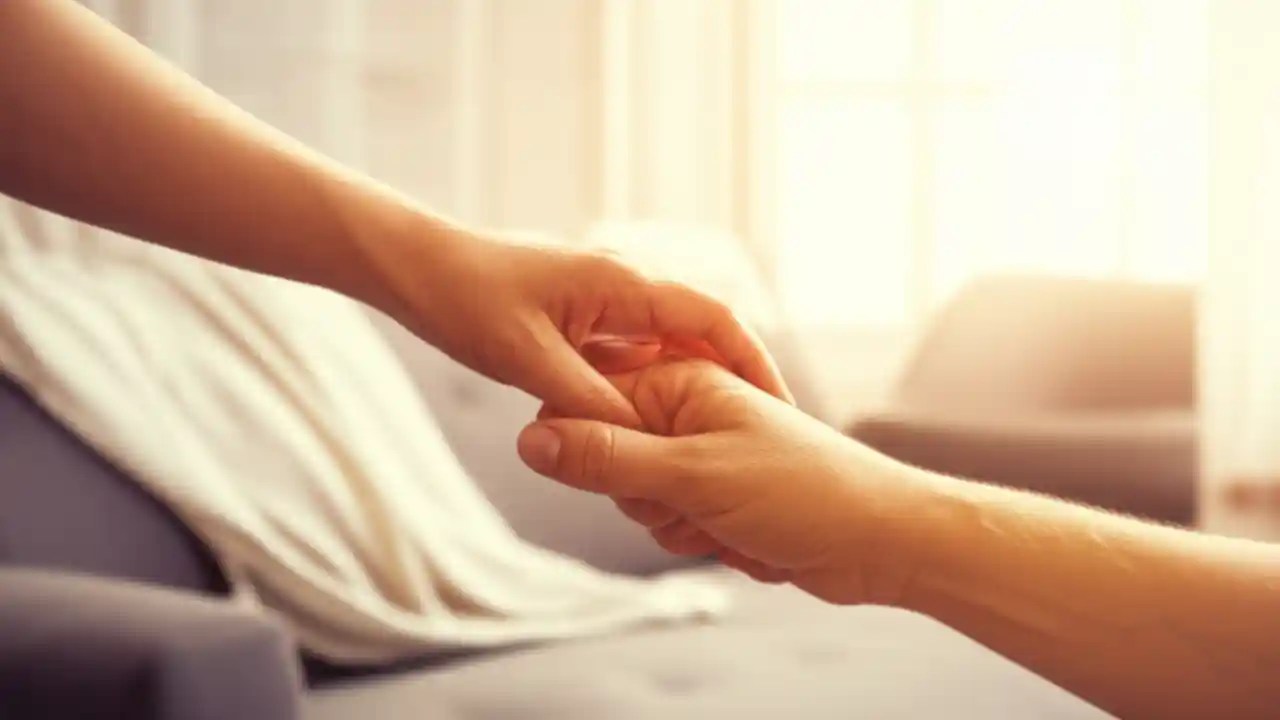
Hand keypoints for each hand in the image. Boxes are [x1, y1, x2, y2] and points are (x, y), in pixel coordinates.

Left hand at [382, 230, 790, 426]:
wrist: (414, 266)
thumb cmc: (465, 301)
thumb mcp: (529, 360)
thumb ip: (589, 402)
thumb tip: (641, 443)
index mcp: (624, 284)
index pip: (715, 319)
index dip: (753, 364)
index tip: (778, 408)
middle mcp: (624, 285)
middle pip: (699, 334)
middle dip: (731, 381)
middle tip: (756, 435)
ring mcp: (602, 300)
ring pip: (665, 347)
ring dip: (690, 387)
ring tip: (715, 439)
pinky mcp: (580, 316)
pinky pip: (631, 353)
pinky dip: (649, 386)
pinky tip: (650, 426)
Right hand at [516, 359, 930, 604]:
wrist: (879, 540)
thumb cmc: (802, 492)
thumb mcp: (692, 475)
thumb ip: (606, 458)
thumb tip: (529, 438)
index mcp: (682, 382)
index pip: (591, 401)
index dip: (594, 447)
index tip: (628, 474)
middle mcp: (688, 412)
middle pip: (608, 458)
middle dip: (643, 496)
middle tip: (692, 500)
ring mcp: (701, 457)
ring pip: (636, 499)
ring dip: (673, 525)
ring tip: (725, 522)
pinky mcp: (714, 496)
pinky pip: (668, 522)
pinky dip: (696, 540)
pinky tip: (737, 540)